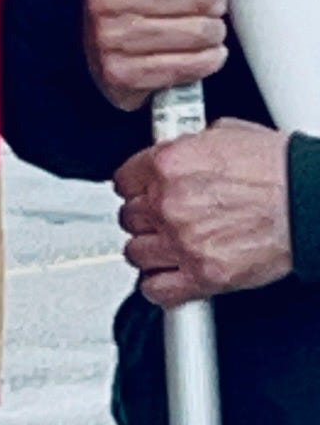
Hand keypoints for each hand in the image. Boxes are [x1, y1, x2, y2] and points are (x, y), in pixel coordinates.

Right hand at [83, 0, 257, 110]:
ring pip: (201, 31)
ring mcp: (110, 37)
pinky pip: (191, 65)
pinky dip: (206, 60)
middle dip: (215, 1)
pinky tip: (199, 53)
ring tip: (201, 28)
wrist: (88, 44)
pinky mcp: (122, 72)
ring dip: (213, 32)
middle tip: (205, 5)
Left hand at [117, 121, 296, 303]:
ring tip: (171, 245)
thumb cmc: (282, 169)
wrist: (312, 201)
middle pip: (129, 217)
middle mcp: (170, 203)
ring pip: (136, 252)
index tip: (146, 193)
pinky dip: (159, 286)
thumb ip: (189, 146)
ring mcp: (183, 241)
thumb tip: (175, 150)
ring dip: (151, 249)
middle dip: (146, 218)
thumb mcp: (227, 134)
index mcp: (169, 164)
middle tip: (167, 217)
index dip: (137, 188)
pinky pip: (157, 289)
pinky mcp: (203, 274)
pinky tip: (170, 276)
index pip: (124, 181)